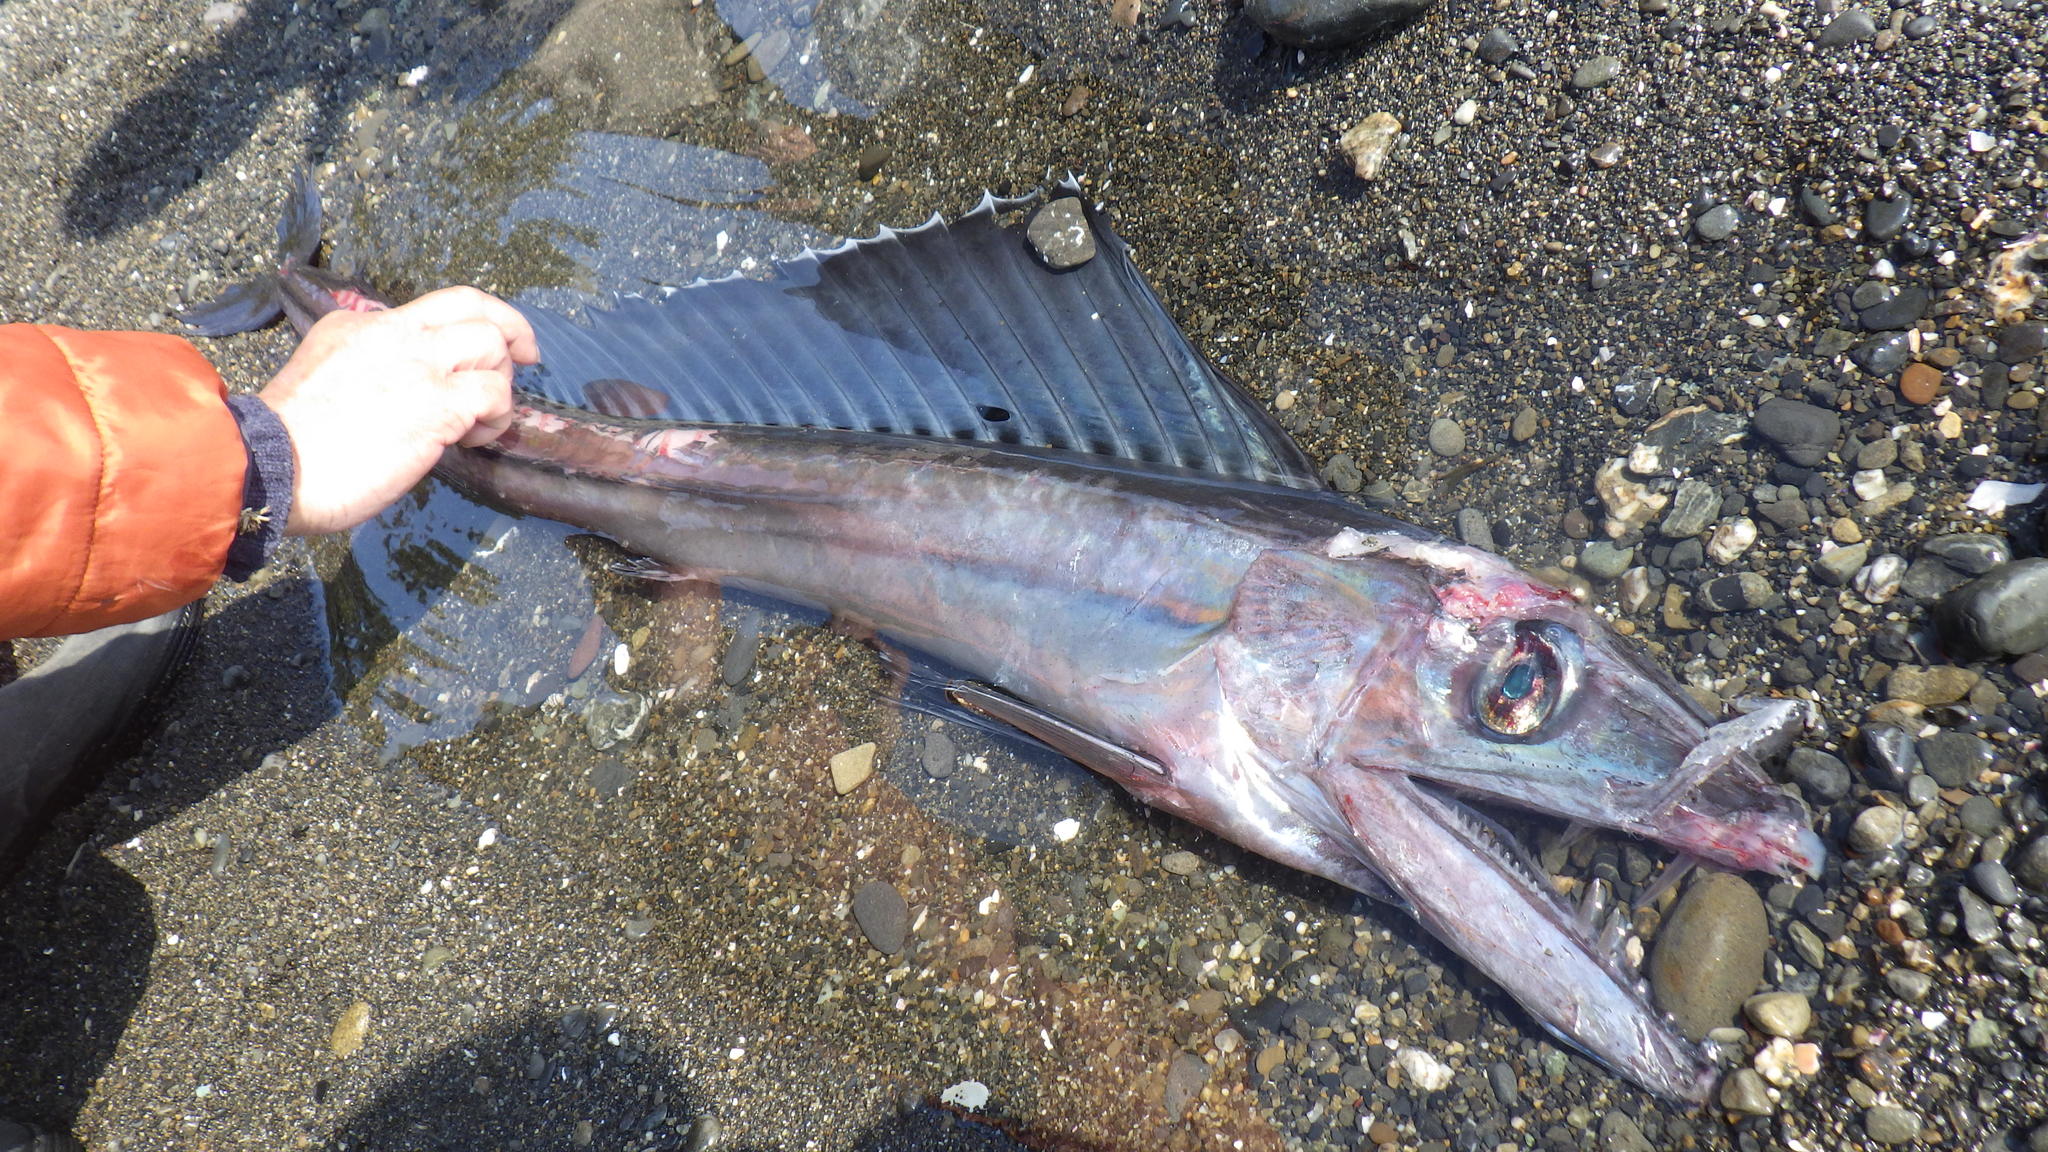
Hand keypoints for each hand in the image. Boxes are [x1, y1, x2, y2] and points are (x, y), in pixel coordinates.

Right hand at [257, 286, 539, 535]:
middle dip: (511, 330)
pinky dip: (498, 418)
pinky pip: (494, 395)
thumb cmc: (289, 443)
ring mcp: (418, 364)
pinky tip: (475, 439)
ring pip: (492, 345)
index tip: (491, 343)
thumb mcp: (325, 376)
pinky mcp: (437, 404)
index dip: (472, 322)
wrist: (270, 465)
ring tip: (483, 420)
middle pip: (474, 306)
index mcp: (361, 325)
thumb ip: (368, 368)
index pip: (434, 307)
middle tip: (525, 360)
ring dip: (502, 384)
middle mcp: (393, 333)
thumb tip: (407, 393)